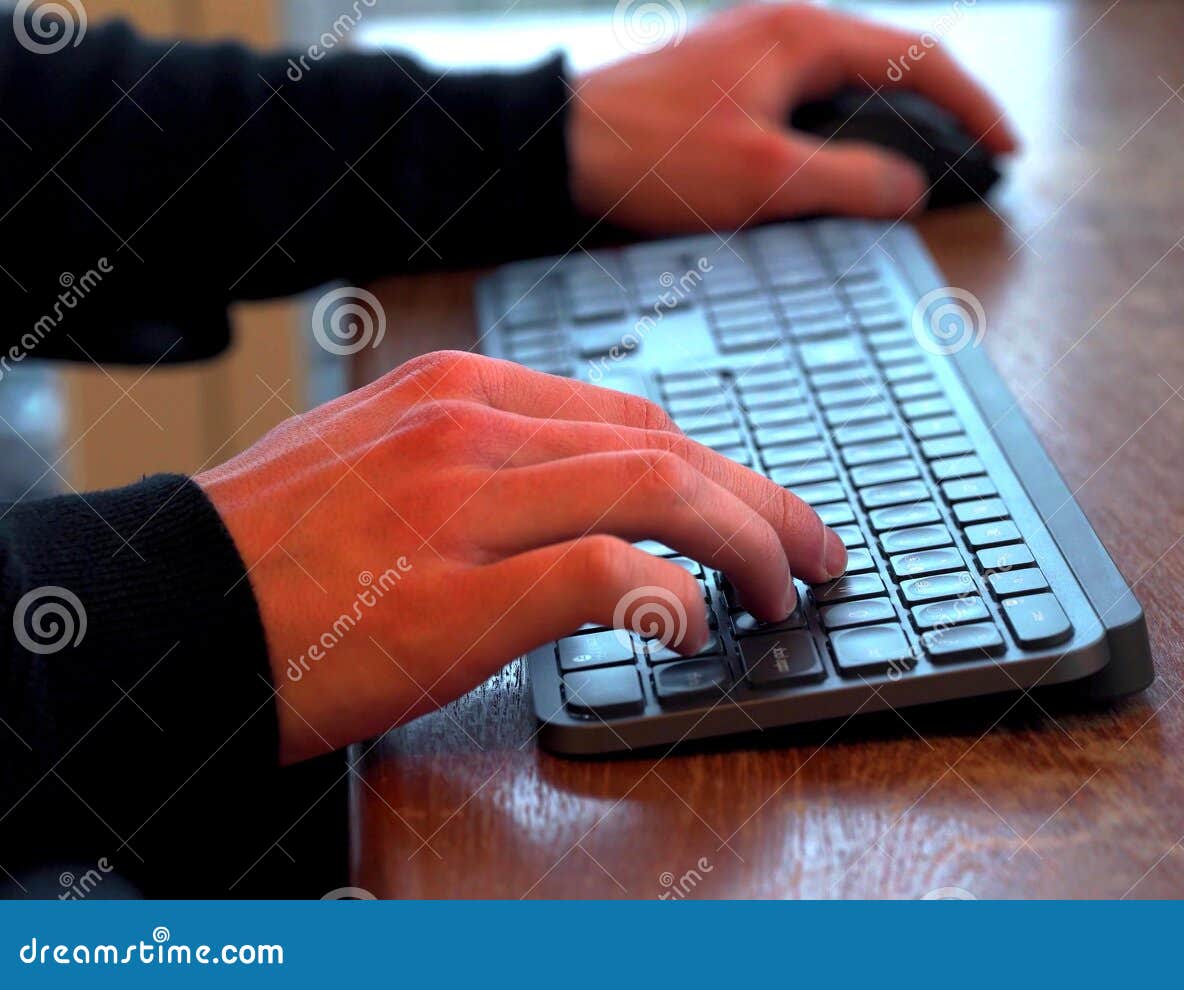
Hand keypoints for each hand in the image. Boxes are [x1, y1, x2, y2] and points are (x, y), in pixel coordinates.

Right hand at [196, 351, 845, 763]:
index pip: (632, 417)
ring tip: (781, 593)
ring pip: (659, 490)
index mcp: (457, 390)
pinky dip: (672, 596)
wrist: (161, 612)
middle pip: (667, 445)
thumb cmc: (272, 553)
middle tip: (815, 553)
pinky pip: (606, 573)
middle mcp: (469, 427)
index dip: (721, 466)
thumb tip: (586, 498)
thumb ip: (482, 461)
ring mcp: (461, 504)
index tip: (763, 507)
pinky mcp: (453, 594)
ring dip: (748, 543)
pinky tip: (694, 628)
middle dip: (765, 501)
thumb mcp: (377, 461)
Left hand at [568, 2, 1016, 231]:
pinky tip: (848, 170)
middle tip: (979, 159)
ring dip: (895, 123)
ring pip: (854, 82)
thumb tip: (908, 191)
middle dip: (945, 111)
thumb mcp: (765, 179)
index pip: (922, 59)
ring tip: (925, 170)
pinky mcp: (733, 81)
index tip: (1008, 149)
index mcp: (805, 35)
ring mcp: (758, 52)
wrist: (558, 144)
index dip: (976, 107)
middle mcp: (786, 28)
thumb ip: (850, 183)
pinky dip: (849, 130)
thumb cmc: (650, 151)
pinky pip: (814, 100)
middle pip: (894, 62)